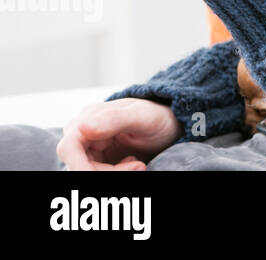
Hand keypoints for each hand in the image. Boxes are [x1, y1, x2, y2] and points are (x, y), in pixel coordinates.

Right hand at [57, 98, 181, 170]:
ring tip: (138, 165)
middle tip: (138, 166)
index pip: (69, 148)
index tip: (108, 174)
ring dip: (113, 174)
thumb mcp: (142, 116)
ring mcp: (89, 145)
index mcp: (90, 116)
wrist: (170, 124)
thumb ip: (114, 119)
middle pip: (78, 164)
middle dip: (106, 172)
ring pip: (87, 171)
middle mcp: (84, 130)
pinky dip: (115, 173)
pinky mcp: (96, 157)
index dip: (81, 167)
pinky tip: (132, 163)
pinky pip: (97, 172)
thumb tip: (82, 127)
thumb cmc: (158, 116)